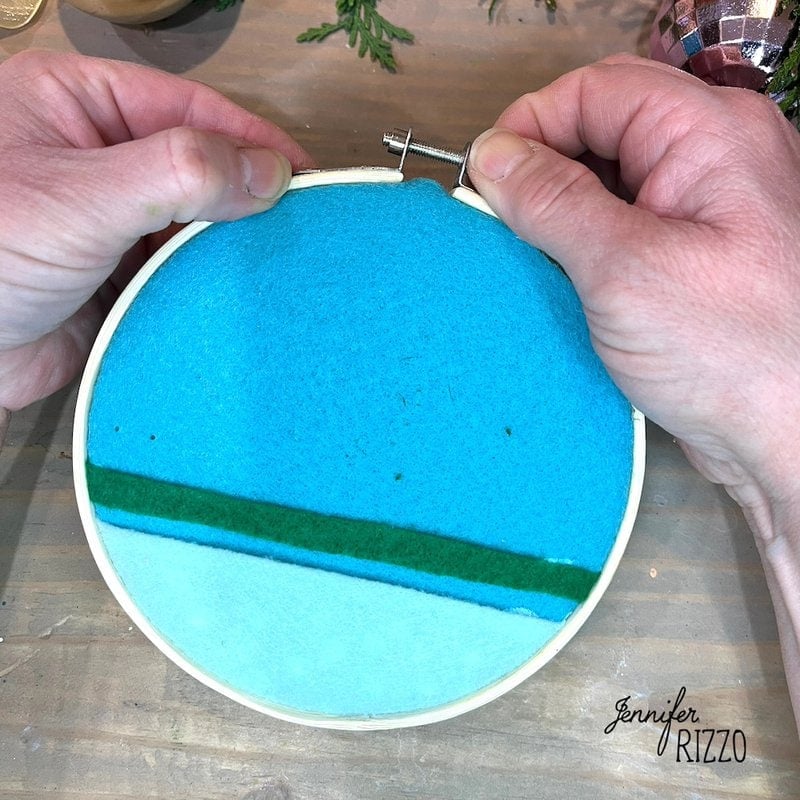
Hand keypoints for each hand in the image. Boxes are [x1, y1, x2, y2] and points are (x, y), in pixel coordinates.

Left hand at [0, 50, 312, 411]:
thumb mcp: (80, 197)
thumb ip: (176, 173)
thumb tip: (267, 170)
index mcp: (78, 106)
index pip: (185, 109)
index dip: (249, 138)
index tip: (306, 175)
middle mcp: (100, 158)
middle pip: (197, 164)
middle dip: (247, 194)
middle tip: (306, 224)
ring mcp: (112, 220)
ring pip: (194, 222)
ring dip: (232, 244)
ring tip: (284, 262)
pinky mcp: (120, 277)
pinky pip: (181, 271)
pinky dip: (212, 282)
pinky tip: (243, 292)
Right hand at [467, 54, 799, 525]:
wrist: (790, 441)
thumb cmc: (737, 357)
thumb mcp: (625, 271)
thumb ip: (553, 203)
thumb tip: (495, 155)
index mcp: (709, 135)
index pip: (594, 91)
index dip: (529, 125)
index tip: (484, 179)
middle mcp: (711, 161)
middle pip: (600, 131)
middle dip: (539, 172)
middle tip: (500, 225)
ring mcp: (703, 212)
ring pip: (605, 183)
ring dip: (556, 216)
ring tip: (526, 262)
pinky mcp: (690, 260)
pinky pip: (621, 230)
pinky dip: (580, 250)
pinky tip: (559, 286)